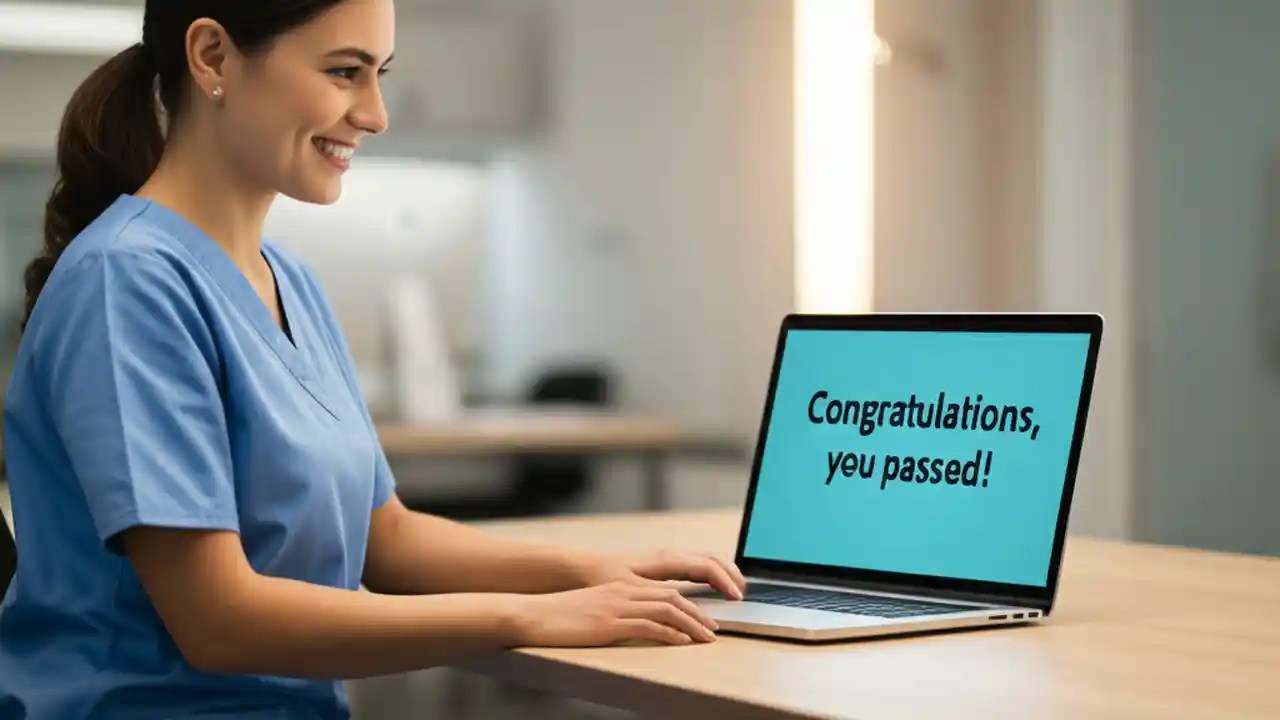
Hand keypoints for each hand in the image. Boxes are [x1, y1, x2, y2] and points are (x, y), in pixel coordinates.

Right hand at [510, 581, 719, 646]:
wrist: (535, 614)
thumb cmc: (561, 616)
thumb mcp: (595, 608)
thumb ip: (618, 611)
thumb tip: (638, 624)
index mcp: (622, 587)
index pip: (666, 591)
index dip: (690, 605)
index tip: (704, 620)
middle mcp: (624, 592)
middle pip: (673, 598)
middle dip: (698, 614)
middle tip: (713, 631)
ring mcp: (617, 606)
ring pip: (667, 609)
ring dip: (691, 625)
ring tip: (705, 639)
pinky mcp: (610, 623)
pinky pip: (648, 625)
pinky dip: (670, 634)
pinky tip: (681, 642)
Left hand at [584, 550, 746, 600]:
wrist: (584, 566)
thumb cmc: (604, 577)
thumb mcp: (631, 589)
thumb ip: (658, 595)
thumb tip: (683, 602)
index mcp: (667, 560)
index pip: (706, 566)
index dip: (725, 581)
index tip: (737, 598)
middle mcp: (671, 556)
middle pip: (713, 559)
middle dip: (731, 575)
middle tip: (743, 595)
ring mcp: (669, 558)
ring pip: (707, 560)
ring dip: (724, 574)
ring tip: (735, 592)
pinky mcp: (665, 565)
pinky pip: (697, 566)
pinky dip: (712, 575)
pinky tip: (714, 589)